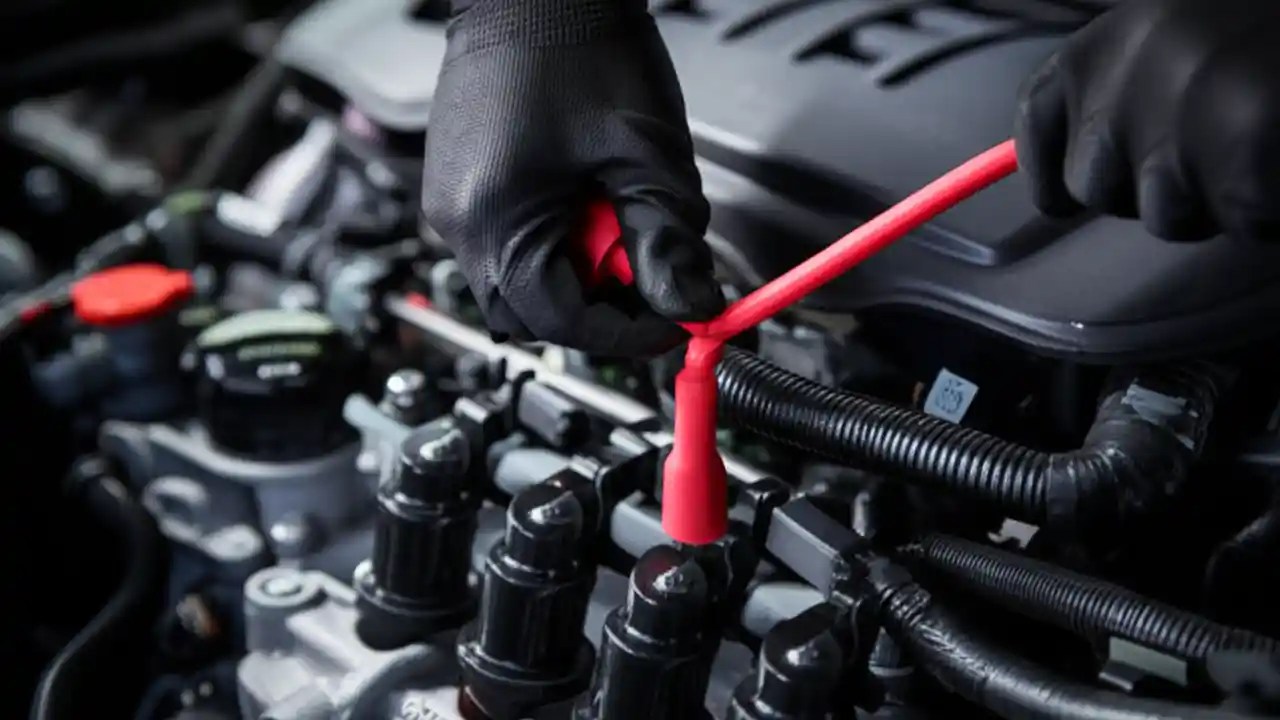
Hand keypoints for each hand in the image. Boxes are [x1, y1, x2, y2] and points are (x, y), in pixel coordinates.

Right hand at [421, 0, 722, 355]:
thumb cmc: (583, 49)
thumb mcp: (646, 158)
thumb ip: (669, 241)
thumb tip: (689, 304)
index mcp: (496, 221)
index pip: (562, 322)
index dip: (627, 332)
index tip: (674, 323)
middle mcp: (458, 223)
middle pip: (532, 314)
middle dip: (599, 307)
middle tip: (650, 274)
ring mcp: (451, 204)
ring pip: (518, 282)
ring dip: (576, 273)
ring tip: (618, 221)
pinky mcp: (458, 185)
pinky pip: (504, 243)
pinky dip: (552, 241)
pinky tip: (586, 200)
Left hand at [1015, 0, 1279, 240]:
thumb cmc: (1267, 29)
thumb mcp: (1188, 33)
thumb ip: (1129, 89)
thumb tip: (1075, 168)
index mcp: (1109, 35)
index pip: (1039, 120)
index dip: (1047, 169)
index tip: (1061, 197)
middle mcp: (1130, 73)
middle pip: (1095, 184)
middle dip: (1147, 187)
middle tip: (1214, 147)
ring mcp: (1183, 120)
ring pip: (1165, 215)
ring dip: (1215, 199)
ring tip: (1266, 135)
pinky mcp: (1242, 160)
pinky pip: (1242, 222)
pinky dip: (1272, 208)